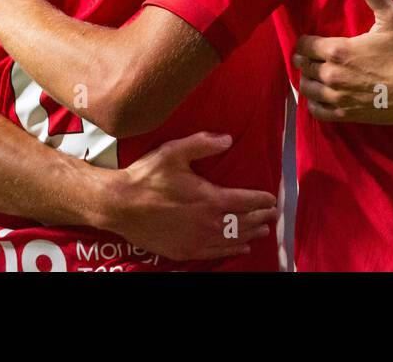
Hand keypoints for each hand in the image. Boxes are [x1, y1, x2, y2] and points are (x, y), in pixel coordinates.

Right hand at [96, 132, 277, 260]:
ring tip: (262, 231)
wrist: (120, 206)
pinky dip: (231, 250)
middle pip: (243, 222)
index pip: (246, 200)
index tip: (272, 198)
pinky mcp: (184, 251)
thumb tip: (228, 138)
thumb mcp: (174, 152)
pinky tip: (240, 248)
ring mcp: (197, 240)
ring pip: (232, 239)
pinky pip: (215, 253)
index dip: (262, 200)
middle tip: (272, 215)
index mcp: (210, 198)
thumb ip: (203, 143)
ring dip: (250, 234)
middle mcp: (208, 222)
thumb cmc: (147, 177)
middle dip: (261, 218)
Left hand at [294, 0, 392, 123]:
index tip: (310, 41)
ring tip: (315, 76)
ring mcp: (337, 98)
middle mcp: (331, 75)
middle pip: (303, 67)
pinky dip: (314, 105)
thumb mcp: (391, 16)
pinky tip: (320, 98)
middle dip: (304, 60)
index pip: (304, 46)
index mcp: (337, 50)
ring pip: (307, 89)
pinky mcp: (346, 115)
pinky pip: (318, 112)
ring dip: (307, 80)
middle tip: (310, 57)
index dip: (304, 42)